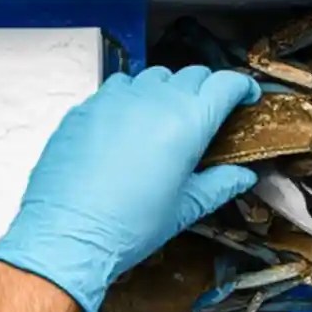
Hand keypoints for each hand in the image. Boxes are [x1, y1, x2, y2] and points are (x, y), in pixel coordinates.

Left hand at [0, 65, 260, 311]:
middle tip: (208, 115)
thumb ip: (219, 184)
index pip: (224, 84)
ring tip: (165, 120)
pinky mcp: (85, 108)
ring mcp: (114, 100)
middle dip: (205, 89)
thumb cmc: (128, 227)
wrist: (67, 236)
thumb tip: (242, 176)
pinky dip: (131, 99)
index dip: (241, 87)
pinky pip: (116, 90)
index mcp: (185, 122)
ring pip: (151, 77)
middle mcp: (151, 100)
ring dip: (166, 91)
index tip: (245, 97)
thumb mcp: (184, 209)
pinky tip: (128, 128)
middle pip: (190, 75)